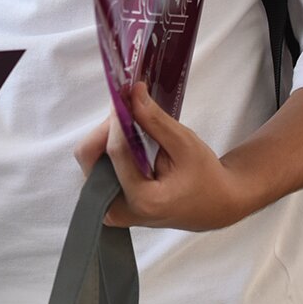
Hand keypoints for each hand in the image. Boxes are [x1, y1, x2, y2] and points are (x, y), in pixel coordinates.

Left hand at [74, 83, 252, 231]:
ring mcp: (110, 210)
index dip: (116, 118)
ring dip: (106, 136)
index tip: (122, 93)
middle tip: (127, 109)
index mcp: (142, 201)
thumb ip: (156, 121)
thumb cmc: (204, 177)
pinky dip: (108, 148)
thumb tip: (132, 93)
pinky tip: (127, 138)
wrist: (213, 205)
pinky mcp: (108, 204)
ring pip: (90, 160)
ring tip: (130, 124)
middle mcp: (118, 210)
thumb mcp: (186, 145)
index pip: (116, 151)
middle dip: (106, 128)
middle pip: (90, 157)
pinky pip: (96, 166)